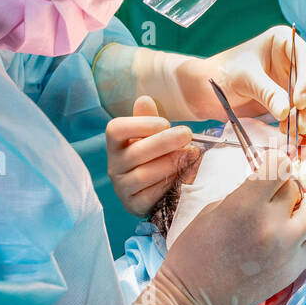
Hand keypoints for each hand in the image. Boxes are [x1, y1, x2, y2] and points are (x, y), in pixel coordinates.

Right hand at [106, 95, 192, 215]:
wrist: (156, 188)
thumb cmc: (154, 155)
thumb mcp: (151, 134)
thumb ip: (148, 118)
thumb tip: (144, 99)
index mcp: (116, 144)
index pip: (116, 130)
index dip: (140, 124)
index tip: (165, 122)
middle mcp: (114, 166)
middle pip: (136, 153)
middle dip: (164, 142)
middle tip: (187, 134)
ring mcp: (122, 187)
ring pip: (144, 175)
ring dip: (170, 163)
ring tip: (191, 154)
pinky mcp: (134, 205)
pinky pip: (151, 196)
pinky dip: (169, 184)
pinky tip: (183, 174)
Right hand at [146, 167, 305, 304]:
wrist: (194, 298)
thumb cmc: (195, 252)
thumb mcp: (213, 210)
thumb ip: (245, 193)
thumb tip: (268, 184)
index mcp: (245, 205)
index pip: (280, 164)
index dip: (275, 163)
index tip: (269, 170)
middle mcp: (271, 225)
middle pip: (297, 187)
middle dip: (284, 188)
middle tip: (271, 198)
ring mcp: (287, 249)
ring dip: (303, 209)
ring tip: (286, 217)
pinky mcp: (295, 269)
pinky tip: (288, 237)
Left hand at [202, 25, 305, 134]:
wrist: (206, 92)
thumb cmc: (221, 73)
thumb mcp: (245, 79)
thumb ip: (267, 93)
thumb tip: (287, 112)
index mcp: (283, 41)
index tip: (299, 102)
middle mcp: (292, 58)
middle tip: (298, 125)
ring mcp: (291, 79)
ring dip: (303, 116)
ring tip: (290, 131)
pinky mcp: (287, 98)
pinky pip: (300, 110)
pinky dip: (296, 121)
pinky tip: (286, 130)